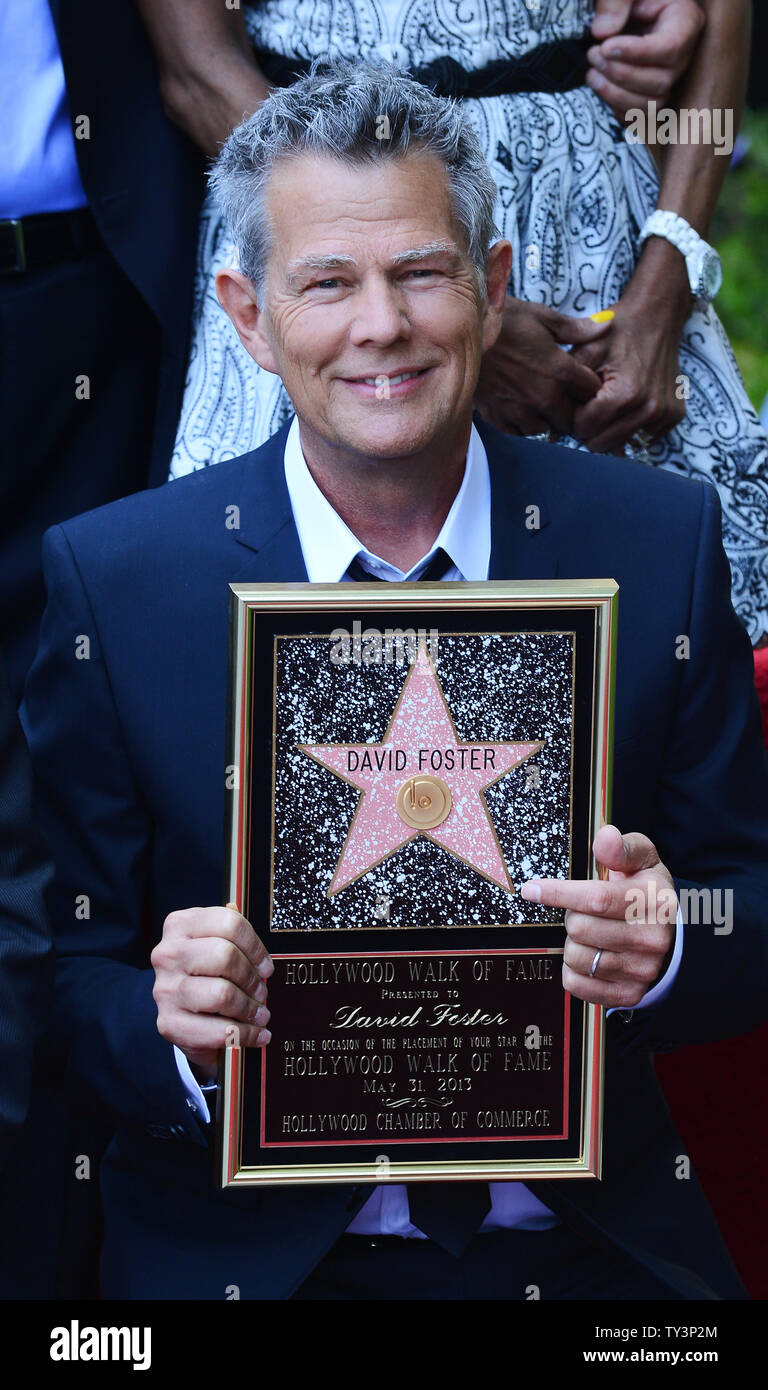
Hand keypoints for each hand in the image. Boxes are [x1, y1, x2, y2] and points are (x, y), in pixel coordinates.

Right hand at [151, 906, 273, 1078]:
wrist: (184, 1016)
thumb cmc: (207, 976)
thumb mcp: (216, 946)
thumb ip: (235, 940)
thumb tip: (262, 959)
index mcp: (180, 925)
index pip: (228, 924)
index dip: (255, 947)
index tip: (265, 966)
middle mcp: (167, 955)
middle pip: (224, 956)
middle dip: (251, 978)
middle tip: (261, 992)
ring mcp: (165, 989)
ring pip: (221, 994)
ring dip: (249, 1008)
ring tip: (260, 1014)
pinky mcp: (169, 1023)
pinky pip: (218, 1030)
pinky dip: (245, 1034)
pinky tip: (255, 1033)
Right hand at [474, 298, 610, 436]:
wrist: (459, 334)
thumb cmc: (501, 321)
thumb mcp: (542, 316)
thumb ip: (577, 329)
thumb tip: (606, 324)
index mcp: (559, 370)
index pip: (592, 392)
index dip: (591, 387)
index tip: (585, 381)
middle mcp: (542, 396)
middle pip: (572, 418)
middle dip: (572, 409)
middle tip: (564, 395)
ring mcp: (519, 410)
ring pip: (547, 429)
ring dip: (548, 419)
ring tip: (542, 402)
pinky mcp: (499, 418)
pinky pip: (521, 433)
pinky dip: (525, 424)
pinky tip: (522, 407)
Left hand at [520, 825, 676, 1008]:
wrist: (672, 935)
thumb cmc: (647, 891)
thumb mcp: (643, 860)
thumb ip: (622, 847)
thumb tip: (606, 836)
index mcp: (654, 901)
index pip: (597, 898)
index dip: (558, 892)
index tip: (532, 889)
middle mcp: (652, 938)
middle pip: (580, 928)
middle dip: (571, 915)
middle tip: (583, 910)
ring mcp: (642, 970)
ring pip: (576, 957)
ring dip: (573, 942)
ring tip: (590, 932)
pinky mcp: (629, 994)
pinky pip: (577, 984)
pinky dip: (573, 970)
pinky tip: (588, 954)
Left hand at [569, 285, 686, 452]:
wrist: (656, 315)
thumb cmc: (619, 330)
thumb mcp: (585, 349)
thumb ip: (568, 383)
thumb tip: (555, 415)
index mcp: (625, 393)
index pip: (584, 429)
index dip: (575, 415)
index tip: (579, 399)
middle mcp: (649, 408)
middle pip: (602, 443)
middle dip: (591, 425)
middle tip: (593, 401)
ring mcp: (664, 413)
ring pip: (621, 444)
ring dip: (611, 426)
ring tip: (612, 399)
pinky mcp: (674, 414)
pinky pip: (643, 436)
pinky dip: (633, 424)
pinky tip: (631, 402)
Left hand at [589, 0, 704, 121]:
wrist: (632, 9)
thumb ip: (617, 1)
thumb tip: (602, 32)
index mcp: (686, 21)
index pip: (672, 47)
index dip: (637, 53)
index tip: (606, 46)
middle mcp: (685, 55)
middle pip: (662, 80)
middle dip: (621, 74)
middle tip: (593, 55)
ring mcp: (671, 79)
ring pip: (653, 104)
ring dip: (616, 95)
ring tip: (592, 73)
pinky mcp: (654, 95)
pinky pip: (641, 118)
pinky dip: (618, 109)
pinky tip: (601, 87)